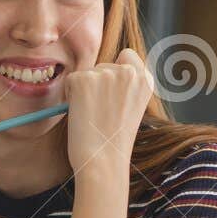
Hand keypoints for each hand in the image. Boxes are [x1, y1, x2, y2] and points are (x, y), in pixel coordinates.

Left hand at [65, 47, 153, 178]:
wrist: (103, 161)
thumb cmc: (115, 142)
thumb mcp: (132, 109)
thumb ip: (126, 88)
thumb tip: (107, 74)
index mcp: (145, 80)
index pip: (127, 56)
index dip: (116, 71)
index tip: (113, 91)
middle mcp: (129, 72)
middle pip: (104, 66)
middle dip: (98, 84)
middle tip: (101, 112)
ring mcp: (106, 73)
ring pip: (87, 73)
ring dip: (85, 90)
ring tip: (93, 116)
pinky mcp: (83, 79)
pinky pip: (71, 80)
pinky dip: (71, 95)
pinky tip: (82, 114)